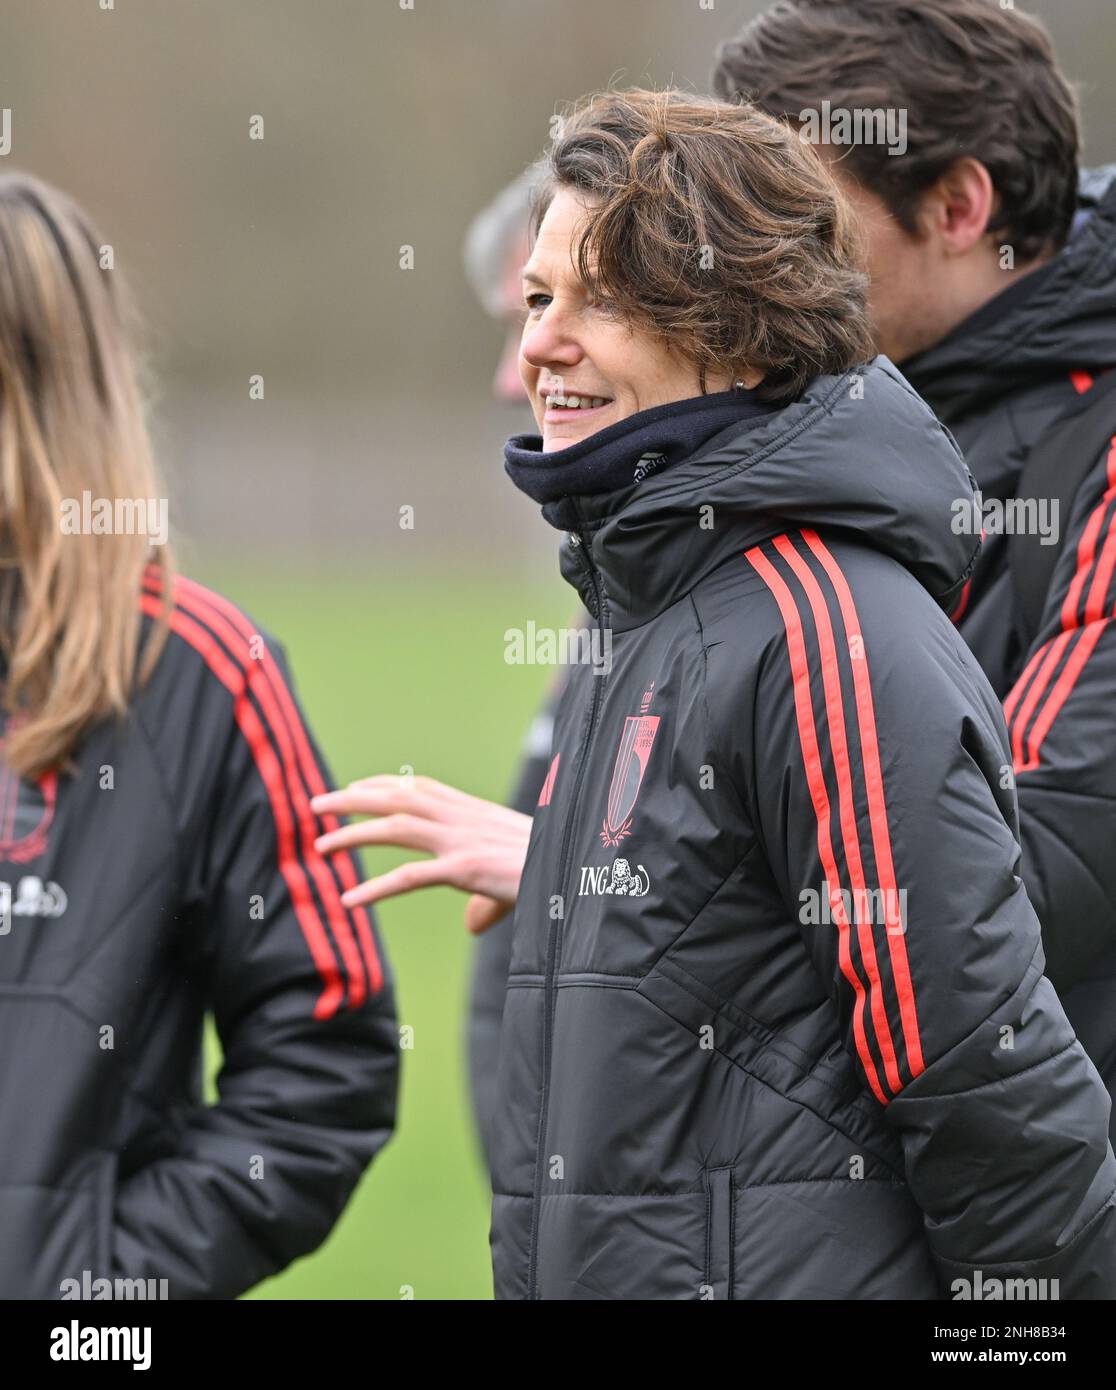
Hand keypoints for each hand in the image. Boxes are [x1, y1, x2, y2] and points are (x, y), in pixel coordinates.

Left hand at [311, 775, 530, 932]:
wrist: (576, 868)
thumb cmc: (550, 868)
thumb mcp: (511, 876)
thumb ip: (483, 899)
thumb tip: (471, 925)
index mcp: (474, 812)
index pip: (419, 787)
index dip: (384, 784)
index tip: (354, 787)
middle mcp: (462, 819)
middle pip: (398, 798)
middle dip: (353, 799)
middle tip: (316, 804)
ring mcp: (461, 841)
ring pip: (396, 827)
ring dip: (353, 834)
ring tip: (320, 845)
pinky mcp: (464, 869)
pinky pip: (410, 877)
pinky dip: (376, 887)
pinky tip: (349, 900)